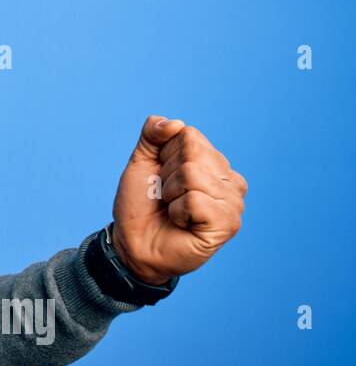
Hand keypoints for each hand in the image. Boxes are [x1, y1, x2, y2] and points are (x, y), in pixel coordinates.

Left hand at [110, 115, 247, 284]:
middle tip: (167, 197)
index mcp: (214, 162)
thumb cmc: (141, 205)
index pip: (190, 135)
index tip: (161, 177)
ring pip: (193, 174)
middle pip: (193, 153)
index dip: (164, 156)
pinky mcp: (228, 224)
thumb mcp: (141, 161)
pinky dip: (178, 212)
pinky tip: (182, 224)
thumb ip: (153, 134)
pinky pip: (195, 200)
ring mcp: (233, 203)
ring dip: (171, 194)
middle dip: (168, 175)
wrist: (132, 243)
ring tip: (173, 210)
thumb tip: (175, 122)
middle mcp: (230, 180)